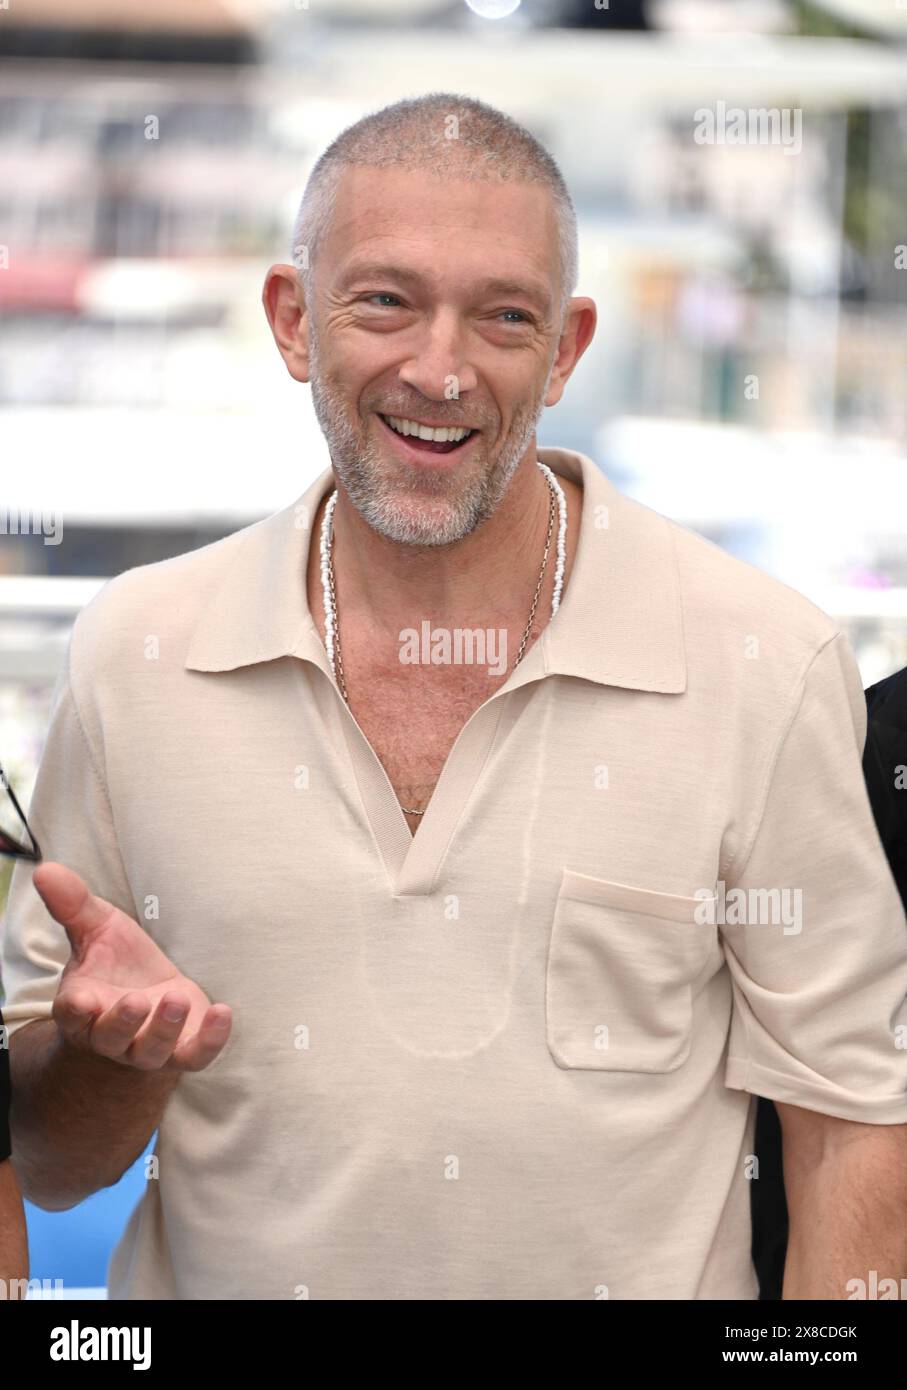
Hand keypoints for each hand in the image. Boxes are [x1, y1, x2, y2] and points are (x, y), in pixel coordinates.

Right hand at [32, 861, 231, 1072]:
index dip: (76, 1009)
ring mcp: (148, 1048)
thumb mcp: (95, 928)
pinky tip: (222, 1012)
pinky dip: (210, 1040)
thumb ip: (72, 904)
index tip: (82, 999)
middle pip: (111, 1038)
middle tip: (138, 999)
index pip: (72, 1013)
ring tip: (176, 998)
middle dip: (124, 1022)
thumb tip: (45, 869)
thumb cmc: (114, 964)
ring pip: (152, 1052)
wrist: (147, 1000)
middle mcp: (111, 1034)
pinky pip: (196, 1056)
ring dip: (164, 1029)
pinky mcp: (183, 1050)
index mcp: (83, 1005)